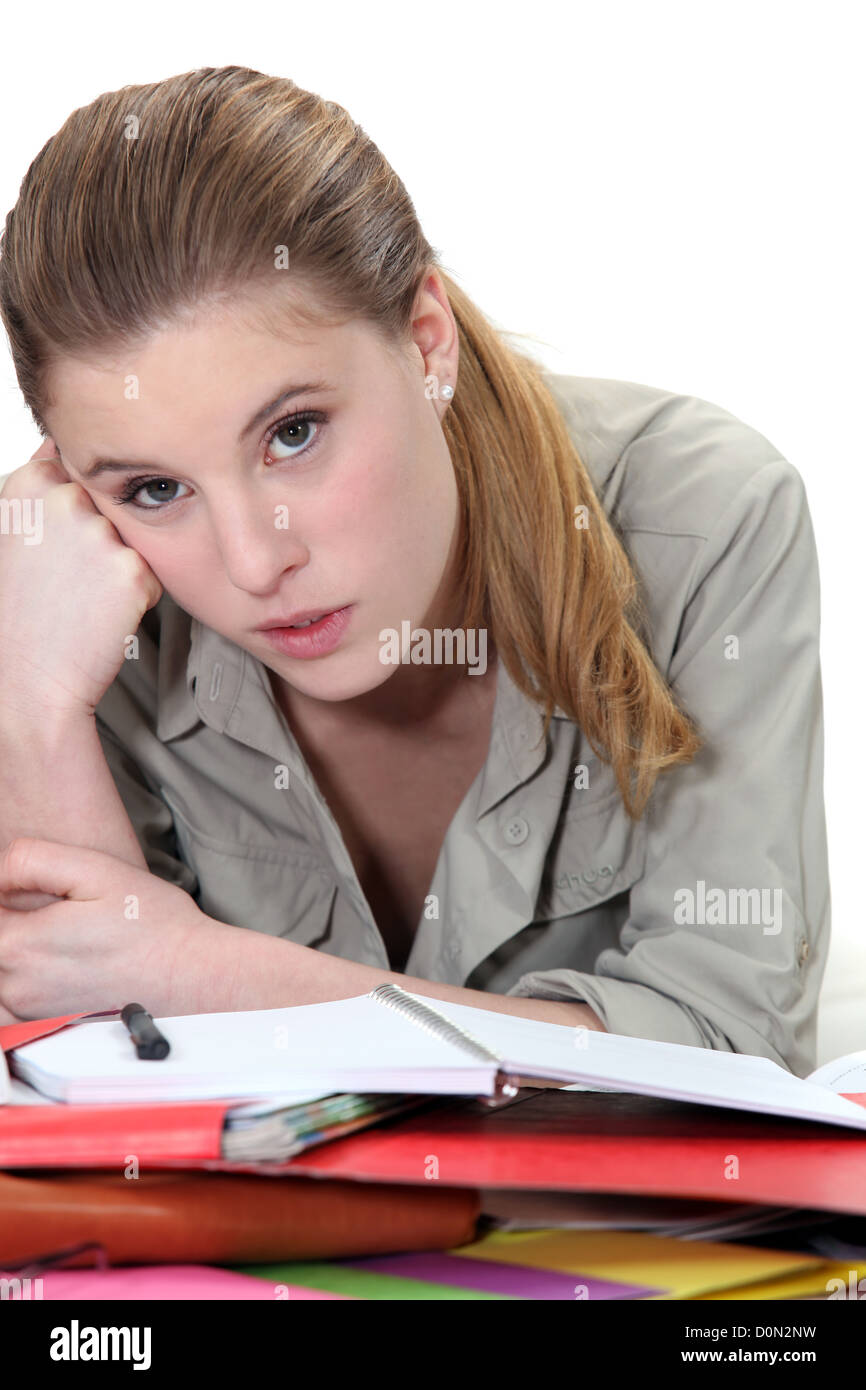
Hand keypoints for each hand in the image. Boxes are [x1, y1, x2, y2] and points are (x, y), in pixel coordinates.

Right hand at [0, 440, 162, 722]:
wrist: (27, 681)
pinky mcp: (134, 570)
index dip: (70, 513)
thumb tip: (58, 444)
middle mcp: (65, 500)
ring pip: (130, 541)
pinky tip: (99, 614)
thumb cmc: (17, 613)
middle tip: (65, 582)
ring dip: (116, 567)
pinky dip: (134, 596)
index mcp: (28, 484)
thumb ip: (38, 485)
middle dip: (97, 540)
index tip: (53, 546)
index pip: (76, 470)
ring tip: (78, 599)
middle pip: (108, 508)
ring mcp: (101, 534)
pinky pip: (148, 574)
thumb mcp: (10, 534)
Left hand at [0, 837, 220, 1024]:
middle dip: (12, 916)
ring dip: (17, 946)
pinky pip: (9, 998)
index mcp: (19, 944)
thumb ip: (30, 860)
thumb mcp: (94, 869)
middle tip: (53, 907)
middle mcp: (16, 984)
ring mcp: (28, 1010)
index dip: (4, 891)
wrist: (191, 977)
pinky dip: (21, 976)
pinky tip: (56, 960)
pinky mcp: (44, 1024)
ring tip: (58, 931)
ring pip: (1, 970)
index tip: (30, 890)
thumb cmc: (152, 924)